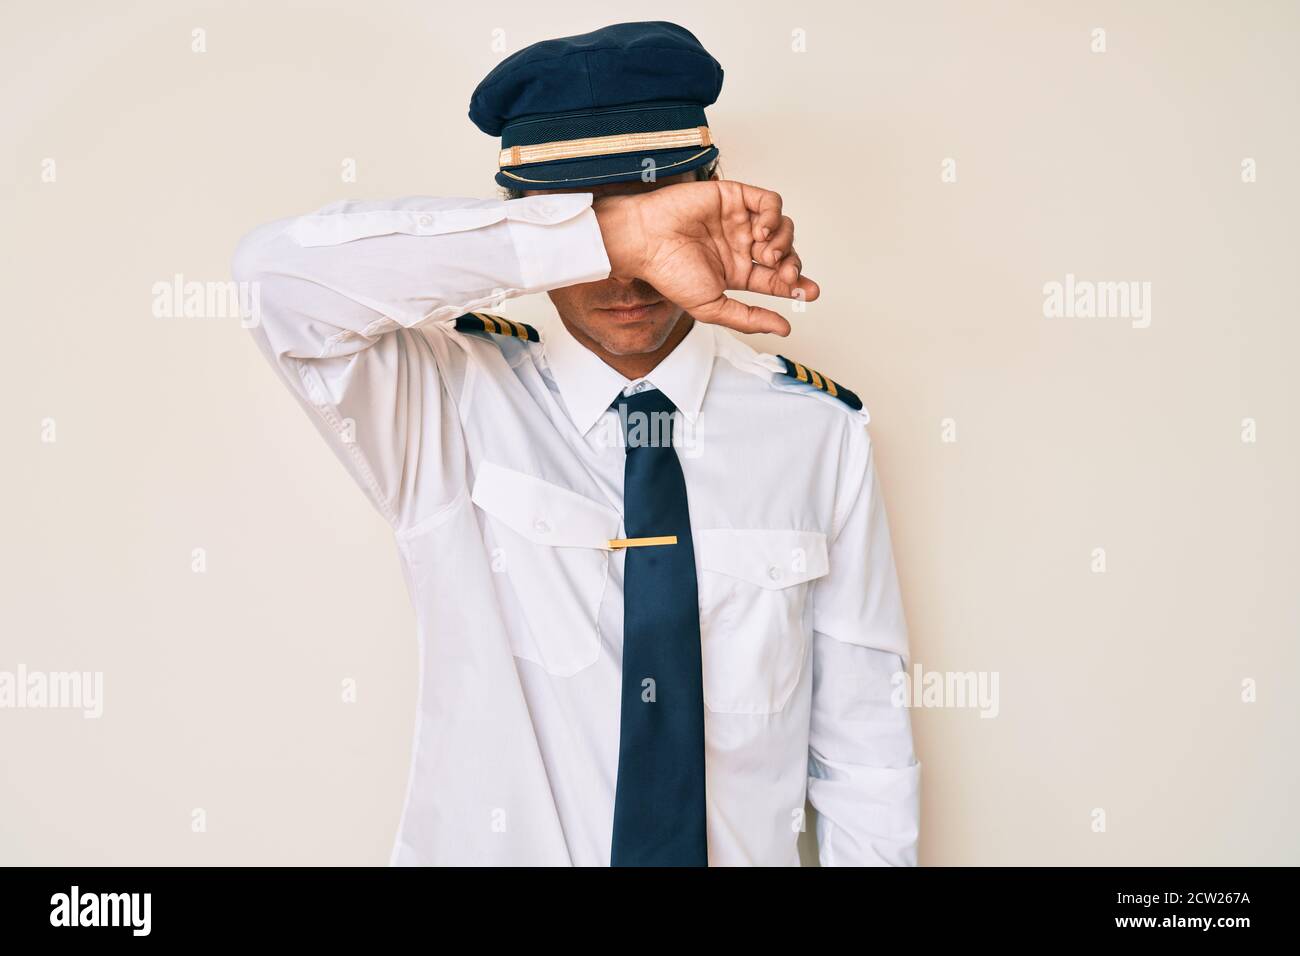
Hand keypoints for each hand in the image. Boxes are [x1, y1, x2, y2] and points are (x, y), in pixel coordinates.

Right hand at [592, 181, 818, 334]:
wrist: (646, 240)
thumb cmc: (669, 274)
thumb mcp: (712, 308)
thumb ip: (748, 318)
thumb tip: (784, 328)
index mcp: (738, 272)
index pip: (776, 279)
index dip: (797, 285)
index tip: (810, 292)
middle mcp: (741, 246)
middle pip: (785, 253)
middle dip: (792, 265)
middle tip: (786, 275)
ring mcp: (740, 221)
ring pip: (782, 227)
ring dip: (783, 242)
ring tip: (765, 252)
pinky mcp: (735, 197)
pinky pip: (770, 202)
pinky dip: (774, 216)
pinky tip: (761, 231)